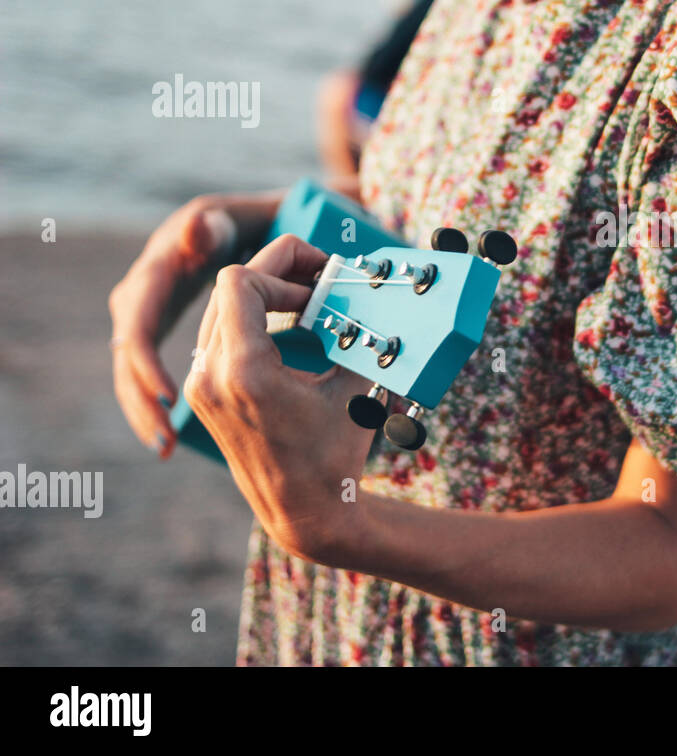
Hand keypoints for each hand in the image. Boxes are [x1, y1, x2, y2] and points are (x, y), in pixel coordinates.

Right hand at [109, 198, 243, 457]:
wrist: (218, 221)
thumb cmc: (232, 223)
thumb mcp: (222, 220)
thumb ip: (212, 224)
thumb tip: (196, 227)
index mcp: (154, 274)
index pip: (139, 325)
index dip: (150, 364)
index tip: (171, 399)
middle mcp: (138, 295)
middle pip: (128, 356)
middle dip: (142, 400)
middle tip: (164, 439)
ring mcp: (141, 313)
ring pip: (130, 370)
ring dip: (143, 410)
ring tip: (164, 448)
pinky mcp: (151, 326)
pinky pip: (142, 370)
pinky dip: (150, 401)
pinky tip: (166, 436)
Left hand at [183, 235, 373, 559]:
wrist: (304, 513)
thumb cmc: (333, 456)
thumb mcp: (352, 388)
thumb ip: (354, 333)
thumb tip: (369, 296)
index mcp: (244, 370)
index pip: (242, 281)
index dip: (284, 270)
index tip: (320, 288)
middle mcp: (210, 375)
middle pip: (228, 289)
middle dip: (277, 275)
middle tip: (320, 280)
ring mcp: (200, 386)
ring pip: (220, 308)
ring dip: (264, 297)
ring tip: (308, 305)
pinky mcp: (203, 395)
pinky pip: (219, 336)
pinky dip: (252, 321)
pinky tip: (290, 332)